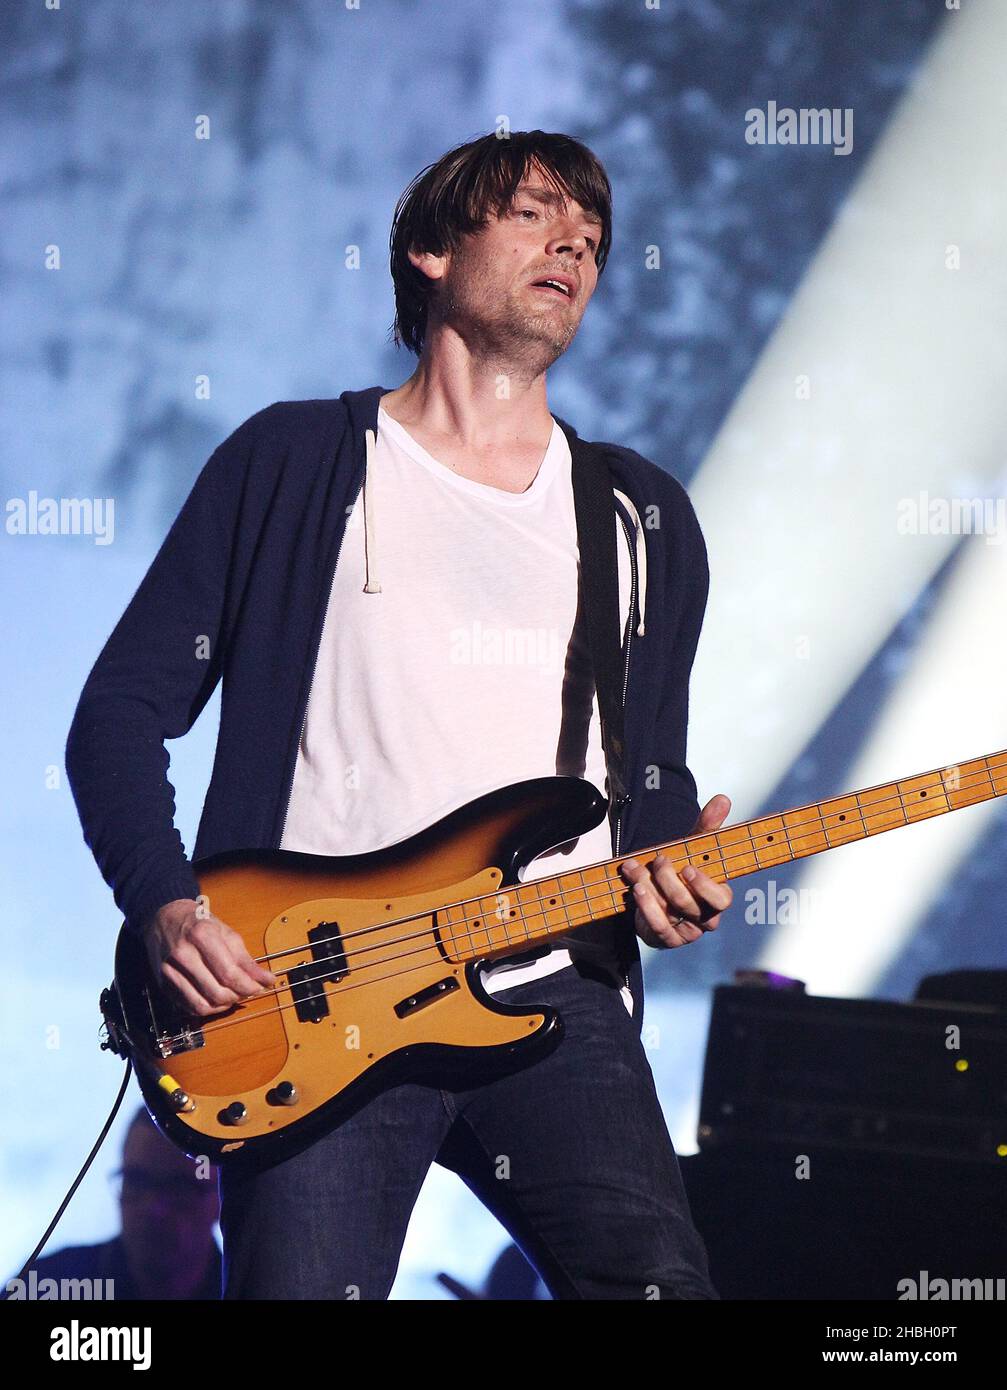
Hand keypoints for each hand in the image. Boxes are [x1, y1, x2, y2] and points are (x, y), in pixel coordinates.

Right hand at [143, 898, 278, 1016]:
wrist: (165, 919)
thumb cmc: (199, 924)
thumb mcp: (227, 934)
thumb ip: (246, 960)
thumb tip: (267, 979)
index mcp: (202, 936)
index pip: (229, 973)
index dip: (248, 986)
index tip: (260, 987)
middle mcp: (183, 954)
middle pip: (216, 992)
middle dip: (238, 996)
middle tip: (246, 991)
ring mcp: (170, 970)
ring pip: (202, 1005)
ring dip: (223, 1006)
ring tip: (232, 996)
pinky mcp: (163, 983)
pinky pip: (188, 1006)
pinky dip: (207, 1008)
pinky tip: (216, 999)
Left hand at [620, 794, 733, 948]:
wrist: (655, 889)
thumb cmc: (681, 868)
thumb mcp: (693, 847)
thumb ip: (707, 826)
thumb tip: (722, 799)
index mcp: (718, 897)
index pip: (721, 899)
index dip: (705, 886)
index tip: (688, 869)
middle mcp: (705, 918)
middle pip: (690, 904)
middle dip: (669, 880)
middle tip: (658, 860)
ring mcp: (686, 931)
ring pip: (671, 914)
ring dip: (651, 889)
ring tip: (636, 871)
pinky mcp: (666, 939)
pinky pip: (658, 929)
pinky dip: (645, 908)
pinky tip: (636, 890)